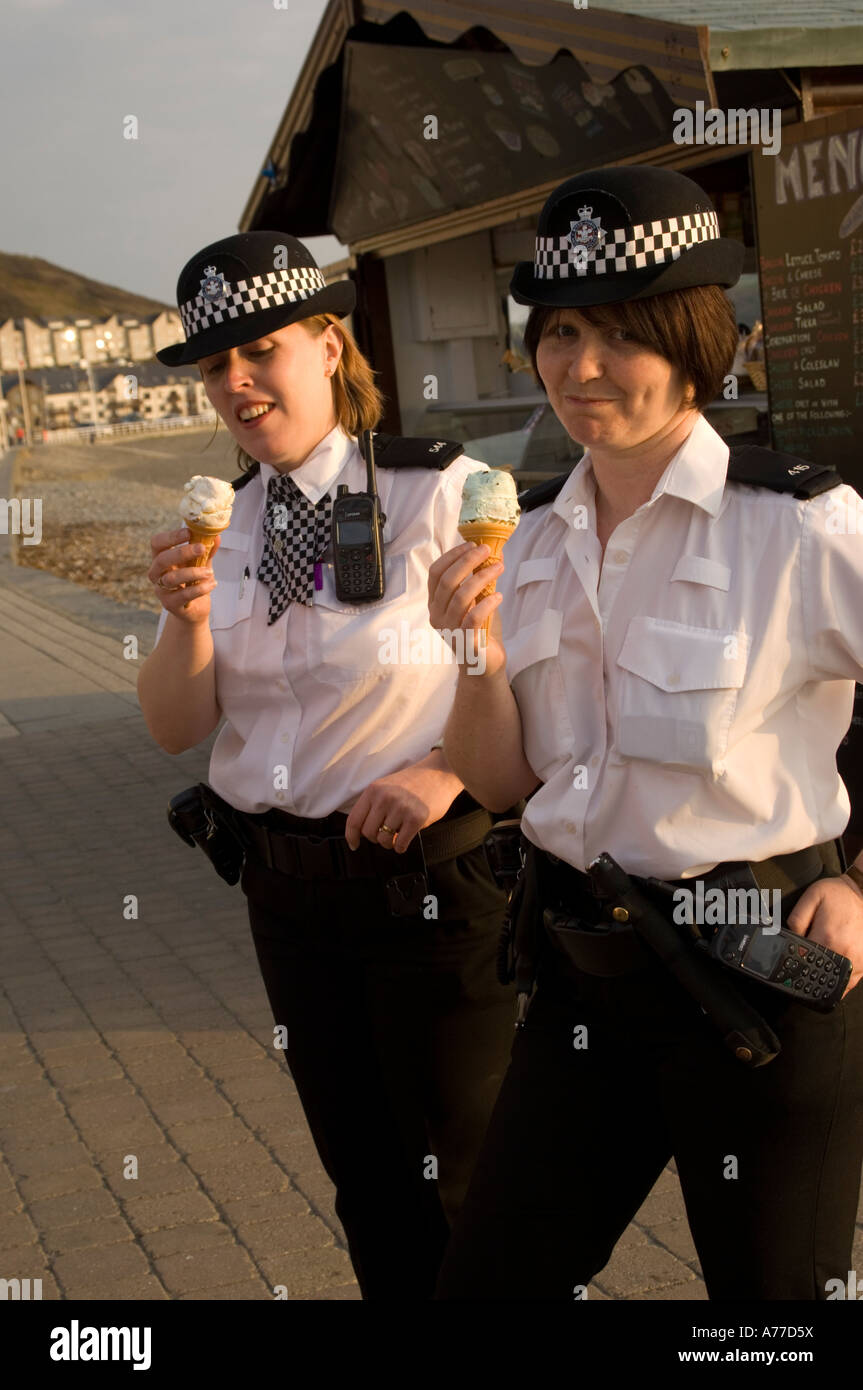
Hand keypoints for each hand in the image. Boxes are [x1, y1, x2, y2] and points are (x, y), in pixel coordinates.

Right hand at [148, 527, 219, 622]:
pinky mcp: (170, 604)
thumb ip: (207, 551)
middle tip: (202, 548)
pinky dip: (200, 588)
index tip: (188, 532)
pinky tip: (211, 584)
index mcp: (161, 558)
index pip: (157, 543)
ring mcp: (161, 590)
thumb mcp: (201, 563)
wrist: (195, 610)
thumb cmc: (194, 583)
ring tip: (210, 572)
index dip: (171, 536)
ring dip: (193, 573)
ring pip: (171, 578)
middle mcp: (157, 574)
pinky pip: (183, 595)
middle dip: (182, 552)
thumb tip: (216, 536)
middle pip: (161, 560)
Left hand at [345, 761, 462, 852]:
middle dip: (376, 838)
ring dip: (390, 843)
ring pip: (384, 840)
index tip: (354, 845)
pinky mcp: (416, 818)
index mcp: (374, 790)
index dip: (351, 836)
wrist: (440, 773)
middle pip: (368, 833)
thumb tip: (363, 831)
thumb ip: (374, 805)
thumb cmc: (414, 782)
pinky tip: (405, 839)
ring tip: (397, 835)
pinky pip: (400, 844)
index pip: (354, 820)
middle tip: (386, 833)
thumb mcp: (387, 786)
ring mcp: (401, 808)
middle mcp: (385, 798)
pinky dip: (401, 846)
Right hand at [428, 541, 506, 677]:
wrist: (483, 665)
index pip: (435, 573)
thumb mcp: (476, 601)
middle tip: (487, 550)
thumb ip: (478, 580)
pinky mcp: (465, 643)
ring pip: (461, 598)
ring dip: (482, 578)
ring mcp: (449, 630)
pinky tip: (499, 596)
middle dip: (468, 561)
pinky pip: (473, 618)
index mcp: (435, 603)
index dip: (452, 556)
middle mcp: (437, 616)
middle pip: (447, 581)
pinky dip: (487, 604)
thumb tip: (494, 551)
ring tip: (499, 568)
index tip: (471, 544)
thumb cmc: (479, 630)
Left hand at [785, 873, 862, 996]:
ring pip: (835, 981)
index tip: (797, 953)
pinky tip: (835, 966)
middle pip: (818, 971)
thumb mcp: (811, 897)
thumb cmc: (839, 895)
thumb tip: (791, 938)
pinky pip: (850, 981)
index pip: (803, 959)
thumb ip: (796, 919)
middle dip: (811, 965)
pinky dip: (840, 978)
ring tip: (824, 957)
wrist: (862, 893)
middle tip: (812, 951)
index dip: (797, 957)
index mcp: (827, 937)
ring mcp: (856, 960)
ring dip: (826, 974)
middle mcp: (843, 951)